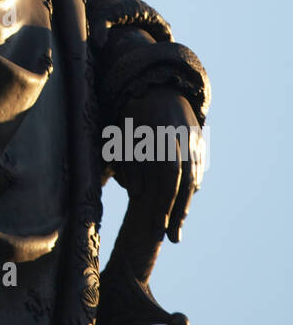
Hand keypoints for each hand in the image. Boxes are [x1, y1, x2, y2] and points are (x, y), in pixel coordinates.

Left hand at [112, 89, 204, 242]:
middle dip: (177, 211)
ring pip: (193, 178)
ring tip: (175, 229)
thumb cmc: (134, 112)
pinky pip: (196, 171)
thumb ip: (131, 161)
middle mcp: (183, 137)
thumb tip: (139, 194)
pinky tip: (182, 207)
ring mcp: (195, 140)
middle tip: (170, 237)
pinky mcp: (199, 143)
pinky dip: (190, 190)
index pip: (168, 173)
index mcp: (162, 131)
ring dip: (184, 205)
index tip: (157, 225)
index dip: (164, 200)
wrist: (161, 87)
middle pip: (184, 181)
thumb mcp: (125, 132)